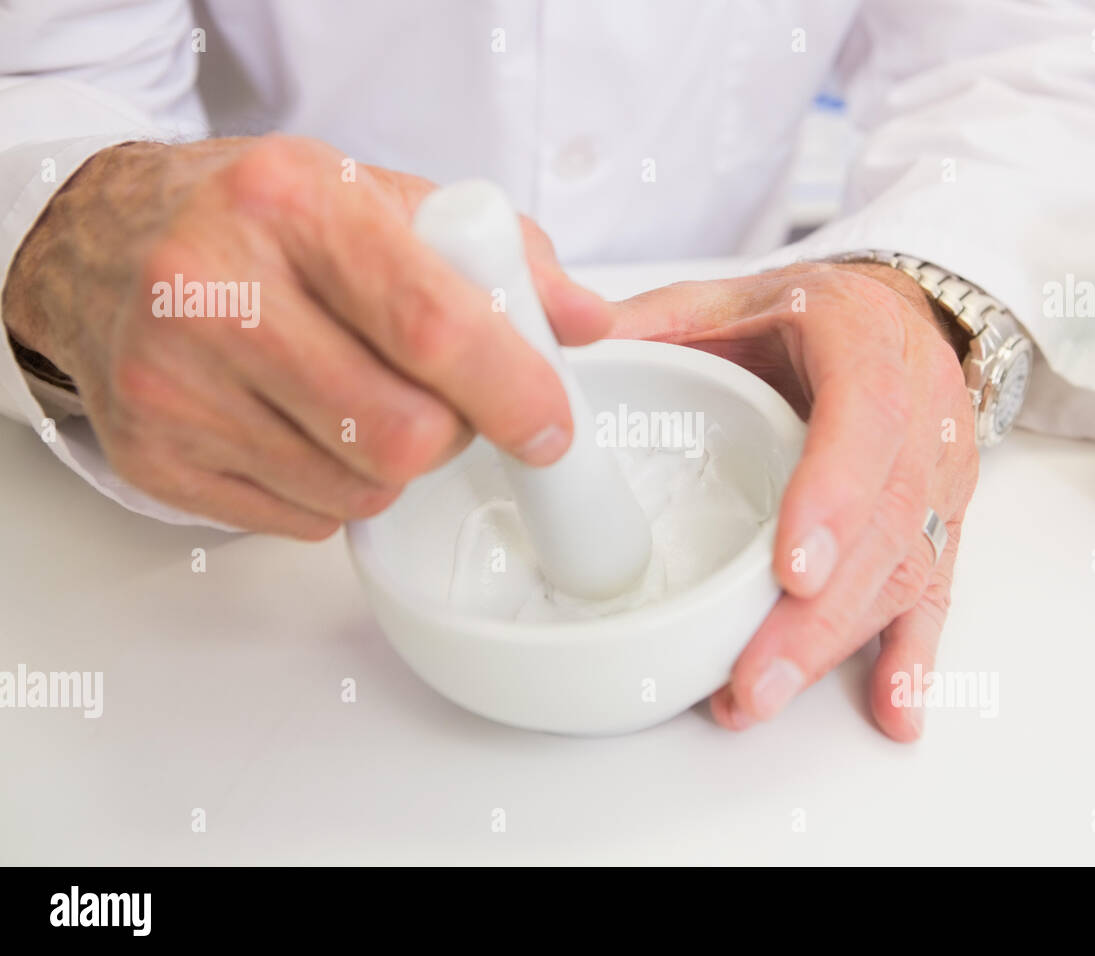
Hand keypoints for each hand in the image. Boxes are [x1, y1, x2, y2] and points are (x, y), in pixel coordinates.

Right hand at [1, 135, 611, 536]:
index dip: (512, 391)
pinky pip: (302, 520)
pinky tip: (308, 428)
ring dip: (393, 464)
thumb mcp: (380, 197)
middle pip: (400, 435)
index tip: (552, 425)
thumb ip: (501, 255)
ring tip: (363, 400)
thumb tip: (586, 323)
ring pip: (358, 490)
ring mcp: (173, 383)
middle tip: (443, 402)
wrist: (104, 240)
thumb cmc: (260, 218)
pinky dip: (334, 489)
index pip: (432, 327)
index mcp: (293, 206)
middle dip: (453, 434)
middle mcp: (215, 292)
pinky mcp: (153, 456)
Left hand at [612, 262, 978, 739]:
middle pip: (884, 525)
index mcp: (867, 345)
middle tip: (752, 678)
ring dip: (838, 645)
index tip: (790, 572)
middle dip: (816, 615)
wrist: (902, 317)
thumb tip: (568, 346)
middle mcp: (920, 415)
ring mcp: (937, 476)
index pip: (865, 421)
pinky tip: (893, 707)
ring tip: (763, 695)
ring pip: (905, 570)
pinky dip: (911, 655)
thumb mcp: (735, 295)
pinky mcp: (940, 522)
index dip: (832, 498)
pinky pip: (935, 592)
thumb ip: (660, 320)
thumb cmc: (819, 313)